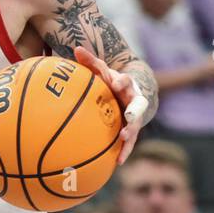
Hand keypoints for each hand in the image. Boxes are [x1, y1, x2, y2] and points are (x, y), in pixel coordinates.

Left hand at [74, 46, 147, 164]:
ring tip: (123, 138)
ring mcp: (135, 118)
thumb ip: (90, 61)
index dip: (122, 82)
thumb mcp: (102, 70)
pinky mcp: (131, 131)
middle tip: (130, 115)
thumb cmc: (110, 82)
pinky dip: (125, 151)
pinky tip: (117, 163)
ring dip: (131, 132)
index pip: (125, 81)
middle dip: (134, 110)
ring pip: (135, 126)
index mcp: (126, 85)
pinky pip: (129, 143)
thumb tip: (76, 49)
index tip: (115, 82)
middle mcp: (134, 101)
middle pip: (137, 105)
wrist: (129, 94)